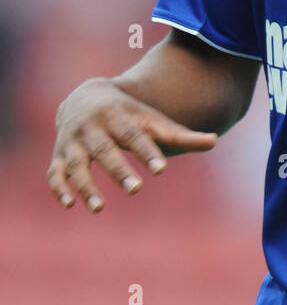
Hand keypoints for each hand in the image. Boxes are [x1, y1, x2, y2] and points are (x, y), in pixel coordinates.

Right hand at [47, 77, 216, 211]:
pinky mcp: (58, 155)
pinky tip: (70, 205)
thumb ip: (181, 134)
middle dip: (119, 170)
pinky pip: (54, 173)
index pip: (134, 135)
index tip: (161, 169)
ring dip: (85, 185)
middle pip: (105, 150)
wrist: (86, 96)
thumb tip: (215, 141)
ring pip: (76, 164)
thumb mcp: (153, 120)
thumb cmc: (129, 115)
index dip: (147, 151)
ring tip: (100, 208)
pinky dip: (59, 188)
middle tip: (136, 190)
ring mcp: (72, 142)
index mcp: (118, 116)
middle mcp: (92, 128)